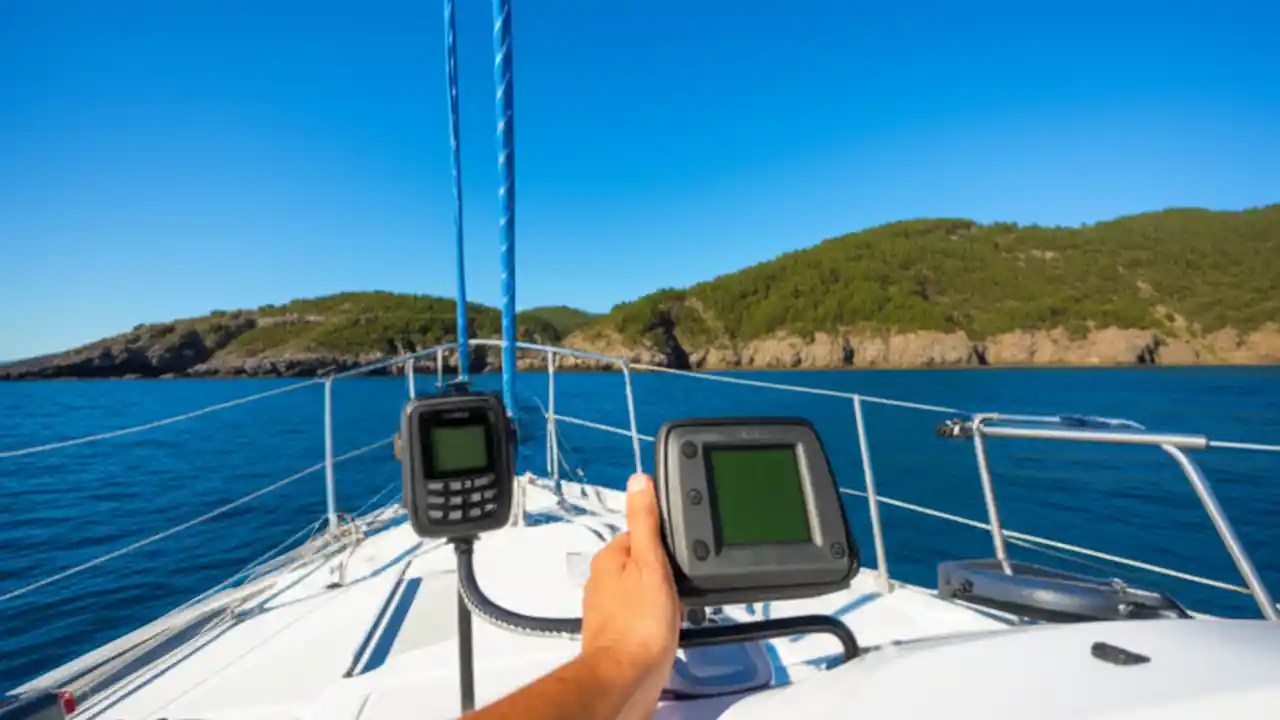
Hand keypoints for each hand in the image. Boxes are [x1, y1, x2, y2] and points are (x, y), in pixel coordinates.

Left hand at [581, 473, 680, 686]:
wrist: (625, 679)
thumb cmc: (637, 626)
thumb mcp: (650, 563)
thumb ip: (645, 521)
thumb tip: (638, 481)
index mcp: (610, 557)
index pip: (642, 534)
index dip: (666, 547)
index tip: (677, 561)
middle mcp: (604, 580)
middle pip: (646, 563)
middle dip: (667, 577)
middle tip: (676, 592)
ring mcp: (611, 607)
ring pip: (647, 591)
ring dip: (664, 600)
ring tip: (672, 614)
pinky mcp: (620, 632)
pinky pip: (646, 616)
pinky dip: (659, 621)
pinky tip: (667, 630)